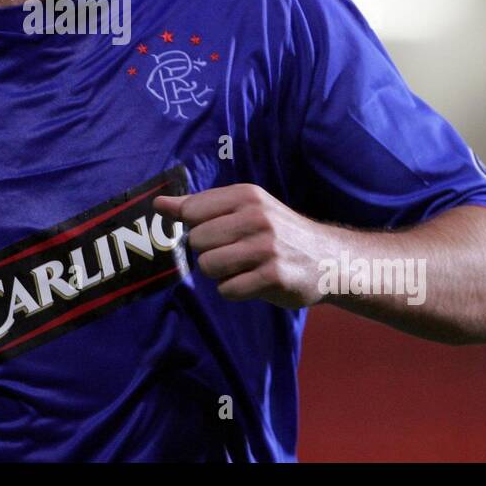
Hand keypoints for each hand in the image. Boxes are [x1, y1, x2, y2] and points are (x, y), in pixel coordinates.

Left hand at [153, 183, 338, 310]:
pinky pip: (227, 290)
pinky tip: (253, 281)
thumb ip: (198, 206)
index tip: (216, 232)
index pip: (191, 211)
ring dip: (219, 273)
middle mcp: (256, 217)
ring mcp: (266, 247)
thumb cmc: (275, 231)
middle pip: (197, 241)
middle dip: (209, 252)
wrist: (327, 258)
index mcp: (246, 195)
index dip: (196, 227)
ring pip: (208, 266)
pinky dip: (234, 290)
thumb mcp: (242, 208)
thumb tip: (158, 204)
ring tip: (243, 267)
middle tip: (235, 252)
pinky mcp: (273, 276)